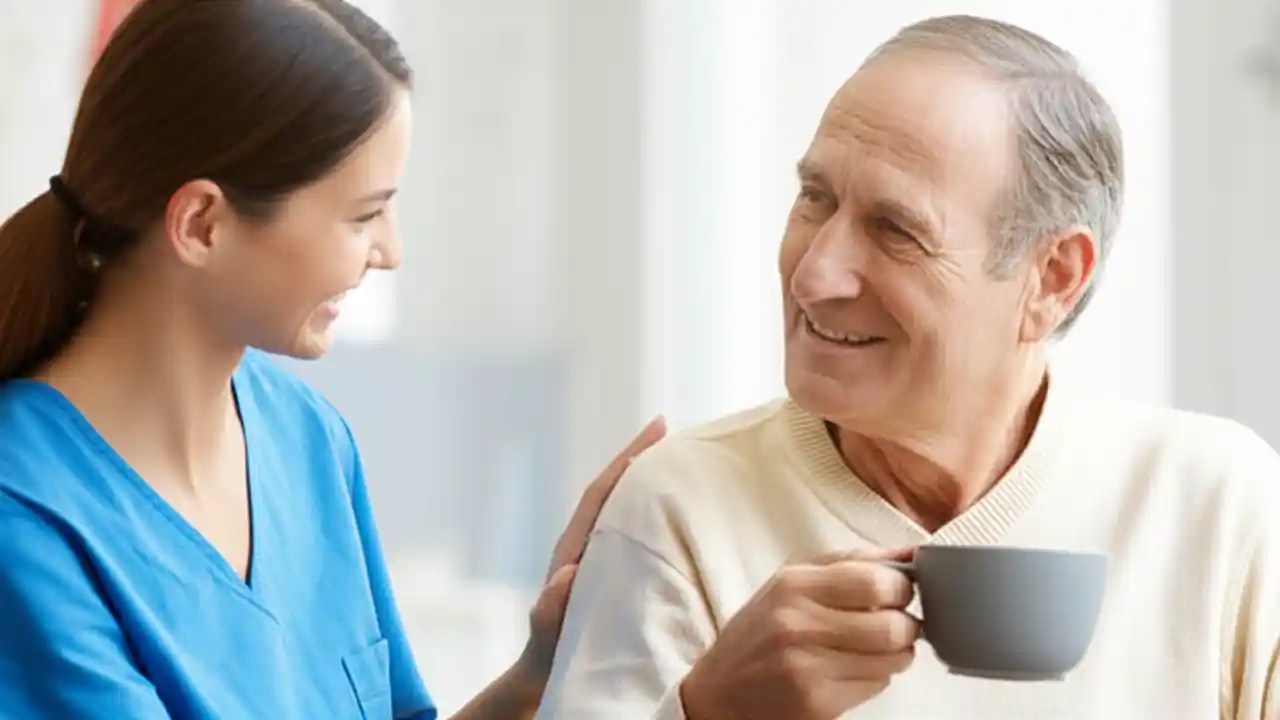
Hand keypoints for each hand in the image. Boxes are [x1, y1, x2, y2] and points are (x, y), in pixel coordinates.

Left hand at [516, 416, 667, 687]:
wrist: (548, 674)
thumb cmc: (549, 655)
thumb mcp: (548, 631)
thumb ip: (552, 605)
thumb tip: (566, 572)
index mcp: (573, 547)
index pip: (601, 492)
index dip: (626, 459)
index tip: (655, 430)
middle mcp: (586, 543)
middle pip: (615, 488)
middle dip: (639, 457)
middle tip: (670, 429)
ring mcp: (599, 554)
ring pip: (626, 507)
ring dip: (648, 481)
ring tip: (680, 460)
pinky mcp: (613, 569)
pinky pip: (636, 531)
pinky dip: (655, 514)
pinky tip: (679, 512)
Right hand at [680, 547, 919, 719]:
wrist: (719, 691)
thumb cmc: (761, 631)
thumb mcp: (791, 582)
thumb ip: (850, 562)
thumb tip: (913, 552)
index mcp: (793, 585)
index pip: (876, 580)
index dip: (901, 587)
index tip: (898, 592)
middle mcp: (798, 624)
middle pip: (892, 624)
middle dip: (907, 625)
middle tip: (897, 624)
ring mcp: (807, 667)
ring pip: (893, 659)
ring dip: (896, 654)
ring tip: (876, 649)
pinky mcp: (817, 703)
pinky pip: (877, 686)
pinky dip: (876, 677)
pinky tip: (852, 670)